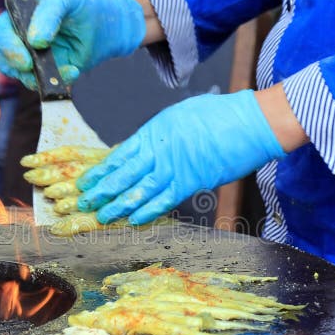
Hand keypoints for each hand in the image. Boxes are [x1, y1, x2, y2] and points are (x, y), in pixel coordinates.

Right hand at [0, 0, 145, 88]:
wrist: (109, 23)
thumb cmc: (84, 4)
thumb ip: (49, 14)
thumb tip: (35, 41)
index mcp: (21, 15)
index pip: (2, 32)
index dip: (8, 47)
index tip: (25, 58)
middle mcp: (23, 38)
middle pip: (6, 58)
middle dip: (19, 67)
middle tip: (34, 68)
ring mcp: (36, 57)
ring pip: (23, 76)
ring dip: (39, 78)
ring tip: (67, 69)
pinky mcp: (51, 72)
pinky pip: (46, 84)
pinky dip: (57, 82)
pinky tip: (74, 70)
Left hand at [77, 90, 286, 224]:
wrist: (250, 122)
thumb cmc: (220, 115)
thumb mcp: (180, 116)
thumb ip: (159, 135)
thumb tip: (142, 149)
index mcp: (155, 130)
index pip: (120, 154)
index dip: (101, 170)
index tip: (86, 180)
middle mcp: (160, 149)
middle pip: (124, 173)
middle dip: (102, 189)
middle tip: (84, 202)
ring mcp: (175, 166)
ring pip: (139, 189)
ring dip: (119, 204)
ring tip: (102, 216)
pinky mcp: (193, 181)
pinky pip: (165, 199)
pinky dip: (148, 210)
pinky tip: (133, 219)